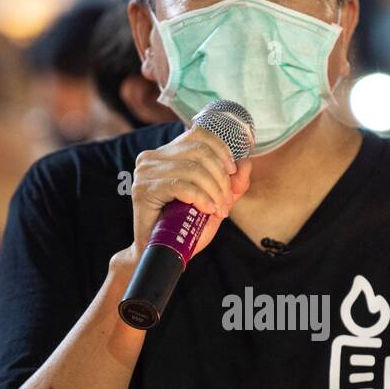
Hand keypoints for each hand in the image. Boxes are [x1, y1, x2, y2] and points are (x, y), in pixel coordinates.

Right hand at [130, 124, 251, 259]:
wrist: (162, 254)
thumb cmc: (185, 228)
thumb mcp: (215, 201)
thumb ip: (231, 184)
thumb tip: (246, 163)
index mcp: (167, 153)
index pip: (199, 135)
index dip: (221, 150)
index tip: (231, 173)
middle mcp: (152, 157)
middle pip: (200, 151)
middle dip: (221, 177)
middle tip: (226, 202)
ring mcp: (145, 172)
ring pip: (193, 169)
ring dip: (214, 191)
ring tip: (218, 210)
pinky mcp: (144, 190)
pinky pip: (181, 185)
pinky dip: (200, 197)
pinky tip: (207, 210)